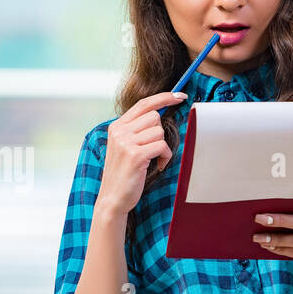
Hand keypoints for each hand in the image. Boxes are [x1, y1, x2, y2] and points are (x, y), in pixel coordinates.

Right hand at [95, 90, 186, 216]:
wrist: (112, 198)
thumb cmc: (123, 174)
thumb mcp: (124, 146)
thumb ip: (136, 130)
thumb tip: (159, 115)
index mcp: (116, 126)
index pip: (143, 104)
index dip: (164, 97)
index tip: (180, 95)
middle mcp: (119, 131)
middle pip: (154, 117)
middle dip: (159, 133)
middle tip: (153, 149)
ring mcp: (126, 142)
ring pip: (159, 131)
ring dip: (162, 147)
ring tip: (153, 159)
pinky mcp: (135, 155)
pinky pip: (162, 146)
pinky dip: (165, 157)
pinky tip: (158, 165)